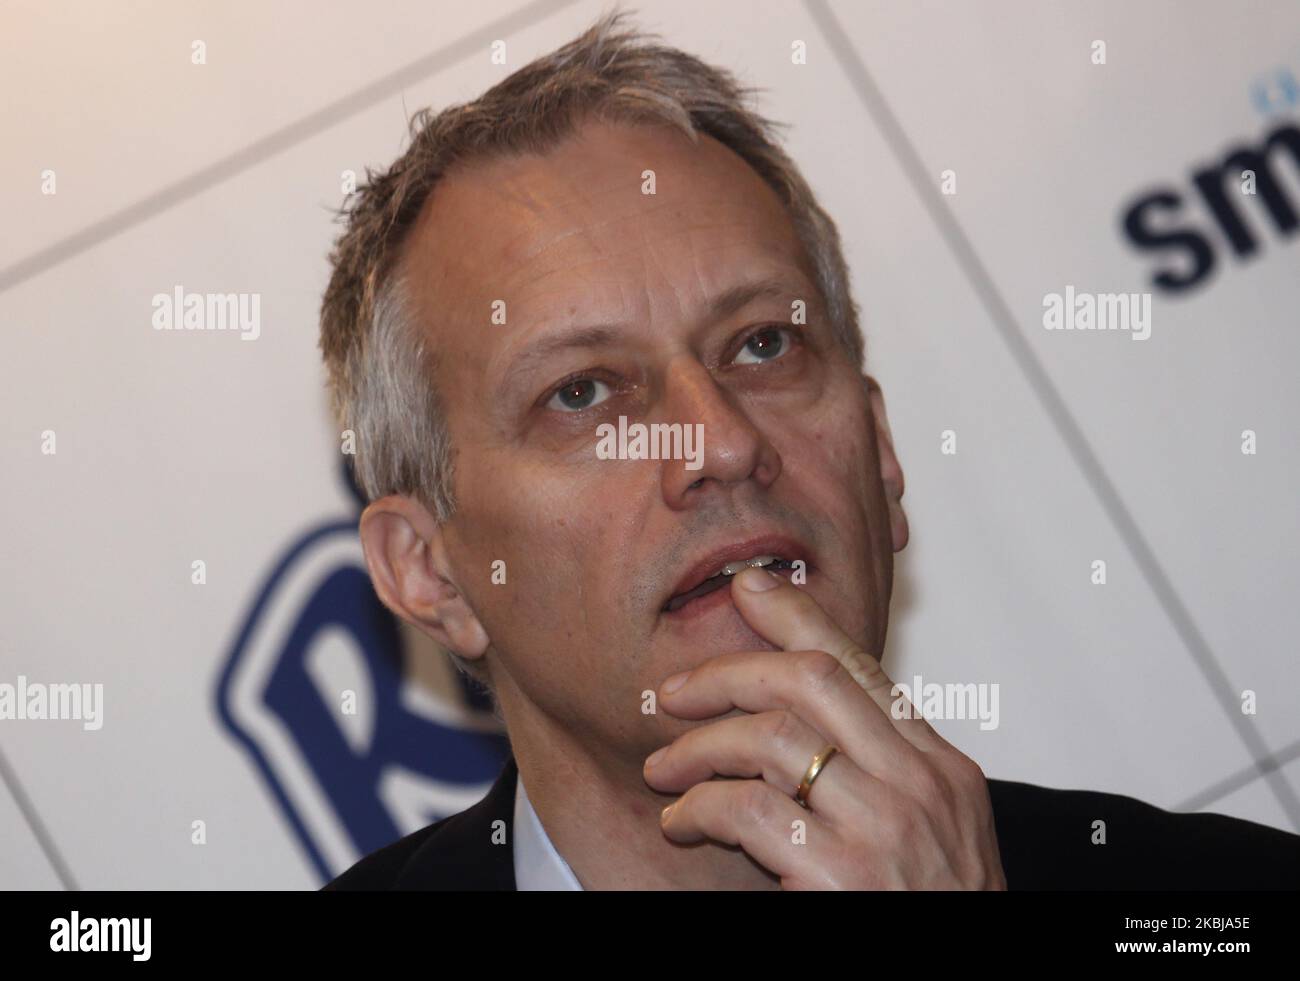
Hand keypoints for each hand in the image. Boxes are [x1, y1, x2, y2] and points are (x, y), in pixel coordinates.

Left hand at [643, 567, 1006, 889]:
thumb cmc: (934, 916)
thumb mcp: (930, 834)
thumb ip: (881, 774)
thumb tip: (798, 723)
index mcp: (942, 771)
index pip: (863, 669)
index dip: (800, 619)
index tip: (750, 588)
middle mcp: (921, 788)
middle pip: (810, 681)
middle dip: (729, 673)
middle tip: (676, 693)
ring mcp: (887, 831)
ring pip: (771, 739)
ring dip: (699, 748)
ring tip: (665, 770)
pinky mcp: (845, 879)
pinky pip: (748, 810)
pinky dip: (700, 808)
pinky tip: (683, 823)